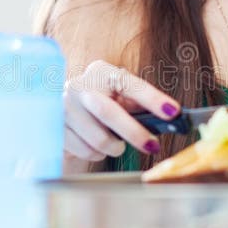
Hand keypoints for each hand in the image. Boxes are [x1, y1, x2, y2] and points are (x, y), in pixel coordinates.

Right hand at [63, 60, 179, 163]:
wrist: (58, 115)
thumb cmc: (100, 106)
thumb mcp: (119, 99)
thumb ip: (139, 105)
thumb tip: (169, 118)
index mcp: (102, 72)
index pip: (130, 84)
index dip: (152, 99)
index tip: (173, 112)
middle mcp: (80, 85)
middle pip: (109, 112)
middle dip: (135, 133)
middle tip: (153, 146)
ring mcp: (63, 107)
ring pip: (98, 139)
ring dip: (114, 148)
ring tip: (115, 144)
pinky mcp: (54, 128)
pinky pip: (85, 150)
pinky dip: (96, 154)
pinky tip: (93, 145)